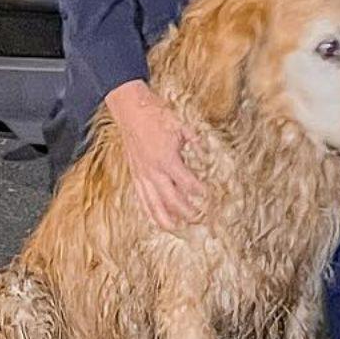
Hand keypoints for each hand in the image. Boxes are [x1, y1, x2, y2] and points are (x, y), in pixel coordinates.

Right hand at [104, 79, 204, 232]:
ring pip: (154, 203)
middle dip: (186, 211)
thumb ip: (195, 141)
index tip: (208, 196)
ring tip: (176, 228)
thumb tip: (206, 152)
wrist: (131, 110)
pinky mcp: (135, 173)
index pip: (187, 183)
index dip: (199, 191)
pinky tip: (154, 217)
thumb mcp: (182, 126)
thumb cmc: (156, 115)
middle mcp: (154, 171)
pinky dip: (148, 209)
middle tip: (198, 218)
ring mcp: (142, 174)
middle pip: (172, 199)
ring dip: (166, 217)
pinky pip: (141, 197)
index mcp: (167, 159)